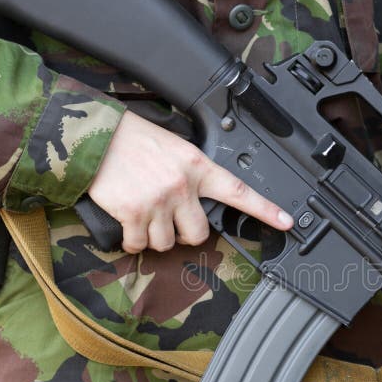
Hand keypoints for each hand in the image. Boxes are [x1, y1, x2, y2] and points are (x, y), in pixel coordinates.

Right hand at [88, 111, 293, 252]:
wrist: (94, 136)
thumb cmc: (133, 140)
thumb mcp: (175, 147)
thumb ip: (193, 173)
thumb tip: (199, 201)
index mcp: (197, 166)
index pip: (238, 191)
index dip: (265, 210)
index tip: (286, 223)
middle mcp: (182, 186)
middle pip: (199, 234)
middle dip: (185, 233)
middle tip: (171, 219)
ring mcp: (158, 202)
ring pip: (167, 243)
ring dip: (156, 237)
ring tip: (144, 214)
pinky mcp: (132, 214)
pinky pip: (139, 245)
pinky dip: (132, 241)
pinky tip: (127, 223)